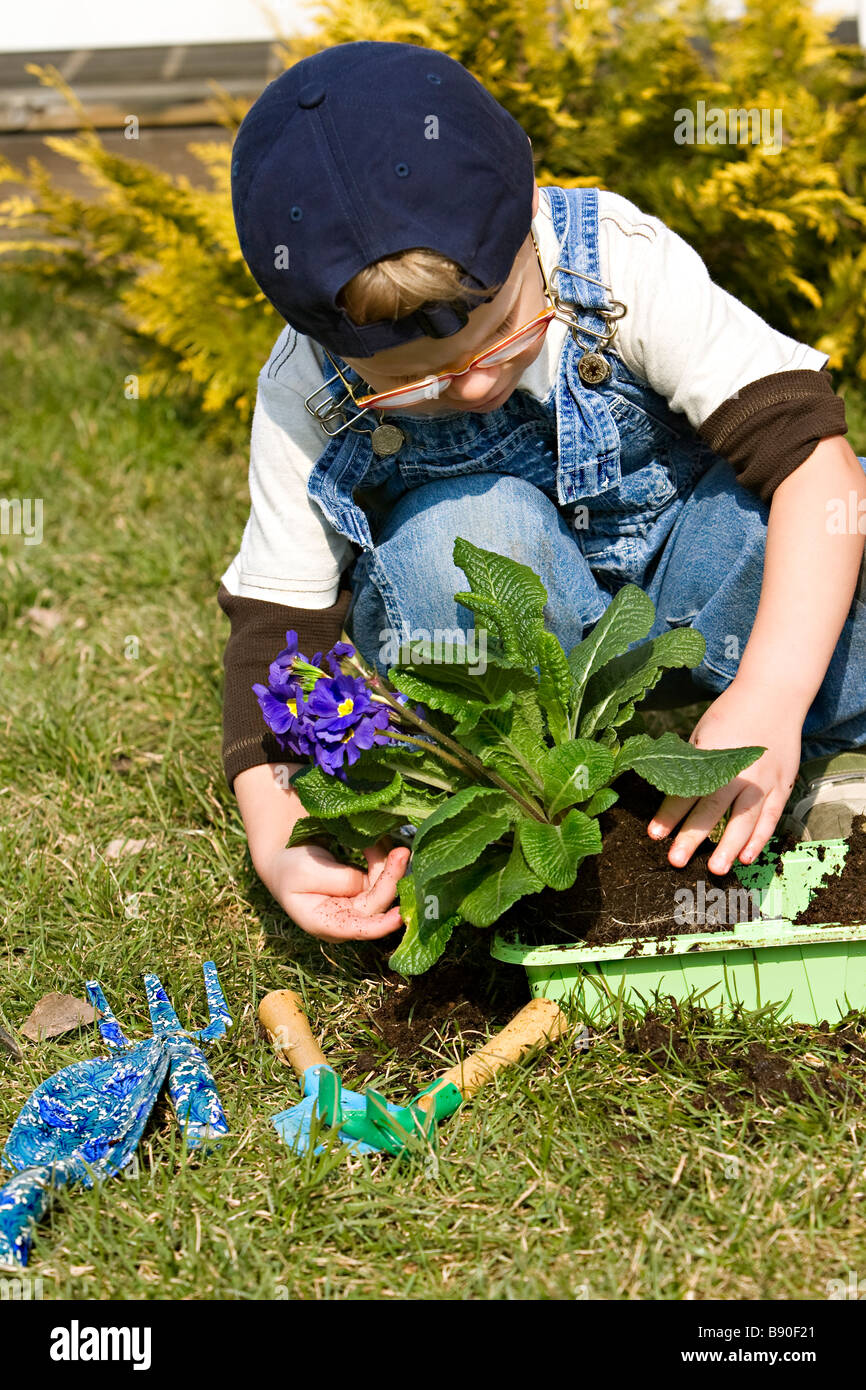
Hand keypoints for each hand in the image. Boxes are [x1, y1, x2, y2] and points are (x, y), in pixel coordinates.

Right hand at [261, 837, 410, 941]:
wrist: (284, 861)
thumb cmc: (290, 869)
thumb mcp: (308, 871)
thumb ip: (341, 880)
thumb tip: (371, 882)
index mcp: (326, 923)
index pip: (359, 930)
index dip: (382, 925)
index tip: (401, 915)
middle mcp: (346, 920)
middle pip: (377, 903)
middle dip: (390, 877)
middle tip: (401, 852)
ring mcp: (356, 906)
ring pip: (382, 888)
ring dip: (385, 863)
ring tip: (380, 839)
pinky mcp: (363, 891)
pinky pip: (379, 877)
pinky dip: (380, 860)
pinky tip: (374, 844)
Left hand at [646, 678, 802, 872]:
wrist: (772, 696)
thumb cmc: (730, 716)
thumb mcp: (701, 734)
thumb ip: (690, 765)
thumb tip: (667, 790)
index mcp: (711, 755)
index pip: (686, 790)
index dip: (669, 813)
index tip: (654, 834)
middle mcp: (738, 770)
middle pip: (712, 809)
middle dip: (692, 836)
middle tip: (677, 859)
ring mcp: (762, 780)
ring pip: (744, 819)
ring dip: (728, 846)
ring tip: (715, 869)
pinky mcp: (781, 785)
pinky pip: (769, 817)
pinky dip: (758, 839)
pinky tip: (745, 857)